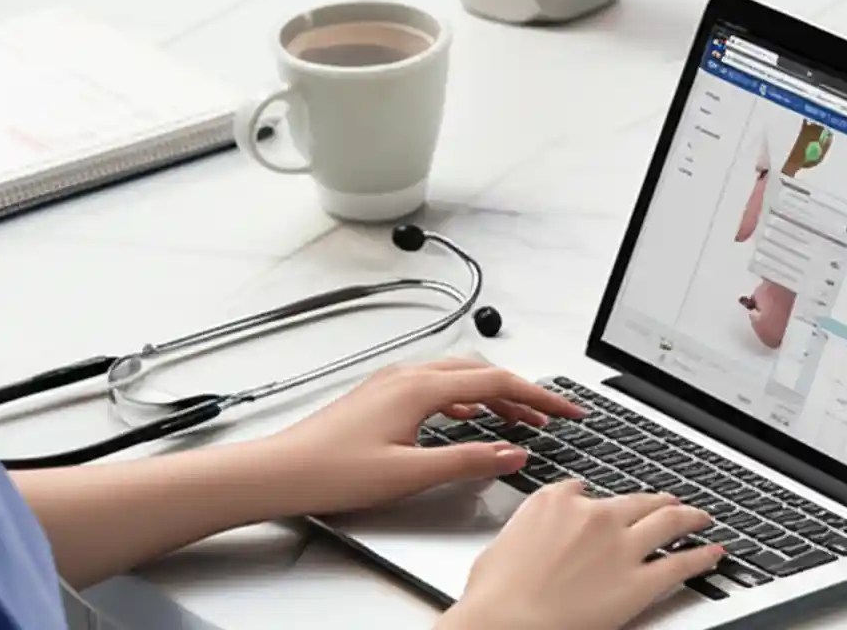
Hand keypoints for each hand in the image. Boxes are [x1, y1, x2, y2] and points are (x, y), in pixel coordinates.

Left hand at [256, 358, 585, 516]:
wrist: (280, 472)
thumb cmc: (333, 471)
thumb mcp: (411, 473)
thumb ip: (467, 460)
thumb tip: (512, 453)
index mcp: (419, 387)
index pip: (496, 381)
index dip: (539, 396)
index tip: (567, 410)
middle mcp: (406, 376)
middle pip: (481, 372)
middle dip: (521, 392)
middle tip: (551, 415)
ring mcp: (392, 383)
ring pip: (459, 378)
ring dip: (494, 395)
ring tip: (520, 419)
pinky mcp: (380, 397)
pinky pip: (436, 388)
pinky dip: (465, 400)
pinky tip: (469, 418)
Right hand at [438, 479, 725, 629]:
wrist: (506, 624)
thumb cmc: (494, 597)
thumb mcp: (501, 547)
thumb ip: (528, 534)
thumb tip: (533, 542)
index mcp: (555, 501)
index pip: (583, 489)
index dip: (596, 498)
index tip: (602, 503)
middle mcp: (593, 515)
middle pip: (635, 500)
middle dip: (655, 501)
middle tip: (668, 503)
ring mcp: (621, 546)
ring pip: (668, 522)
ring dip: (689, 517)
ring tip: (700, 518)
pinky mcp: (640, 581)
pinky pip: (681, 564)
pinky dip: (703, 557)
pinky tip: (714, 554)